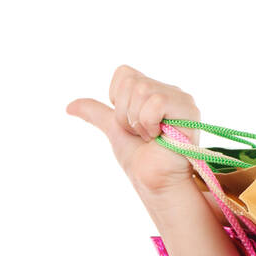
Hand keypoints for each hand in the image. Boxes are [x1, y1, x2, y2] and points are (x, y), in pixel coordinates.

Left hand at [67, 65, 201, 195]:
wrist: (153, 181)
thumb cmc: (140, 159)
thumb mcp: (114, 130)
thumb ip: (96, 113)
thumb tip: (68, 106)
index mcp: (153, 91)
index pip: (123, 73)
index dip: (117, 101)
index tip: (129, 123)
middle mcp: (168, 90)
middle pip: (130, 82)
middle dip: (125, 114)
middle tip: (140, 133)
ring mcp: (180, 98)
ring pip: (141, 91)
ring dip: (137, 122)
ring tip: (151, 136)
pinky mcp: (187, 109)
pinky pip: (154, 103)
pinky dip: (148, 124)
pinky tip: (160, 136)